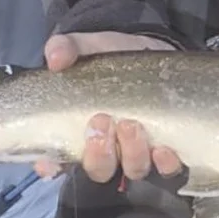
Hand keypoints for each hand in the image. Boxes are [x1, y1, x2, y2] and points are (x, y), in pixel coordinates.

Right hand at [33, 31, 182, 183]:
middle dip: (98, 153)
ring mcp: (139, 153)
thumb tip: (55, 59)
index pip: (57, 161)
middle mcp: (109, 151)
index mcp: (80, 133)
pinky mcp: (168, 151)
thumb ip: (67, 48)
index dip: (51, 166)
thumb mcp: (87, 47)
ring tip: (130, 124)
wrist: (155, 52)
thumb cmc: (113, 58)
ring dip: (131, 152)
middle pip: (100, 169)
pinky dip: (165, 162)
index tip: (50, 163)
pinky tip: (164, 149)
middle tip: (101, 122)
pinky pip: (168, 169)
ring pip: (133, 169)